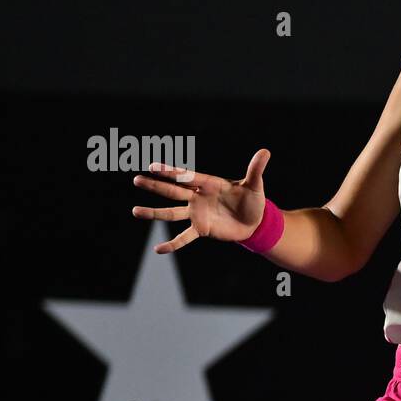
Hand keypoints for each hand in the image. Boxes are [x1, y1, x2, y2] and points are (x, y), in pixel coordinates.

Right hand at [131, 148, 271, 253]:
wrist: (255, 222)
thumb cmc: (253, 200)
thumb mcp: (255, 186)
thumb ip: (255, 169)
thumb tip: (266, 151)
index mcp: (208, 183)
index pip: (186, 176)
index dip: (171, 172)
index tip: (153, 167)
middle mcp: (198, 197)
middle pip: (173, 191)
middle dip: (155, 186)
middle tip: (136, 180)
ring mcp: (197, 214)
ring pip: (172, 212)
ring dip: (154, 212)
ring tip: (135, 211)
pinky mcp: (201, 229)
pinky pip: (184, 238)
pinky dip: (173, 245)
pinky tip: (159, 250)